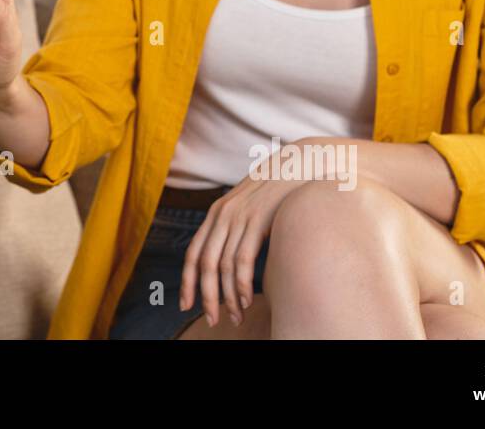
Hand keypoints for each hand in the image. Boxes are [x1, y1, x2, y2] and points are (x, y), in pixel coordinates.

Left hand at [180, 163, 306, 327]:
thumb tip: (232, 259)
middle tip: (212, 320)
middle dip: (206, 296)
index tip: (185, 305)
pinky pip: (243, 260)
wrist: (300, 165)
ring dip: (228, 297)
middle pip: (204, 264)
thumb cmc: (277, 192)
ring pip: (222, 266)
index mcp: (216, 213)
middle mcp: (222, 215)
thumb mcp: (249, 206)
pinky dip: (241, 284)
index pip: (192, 253)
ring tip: (234, 316)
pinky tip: (247, 300)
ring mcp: (239, 217)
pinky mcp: (257, 221)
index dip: (186, 282)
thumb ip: (237, 228)